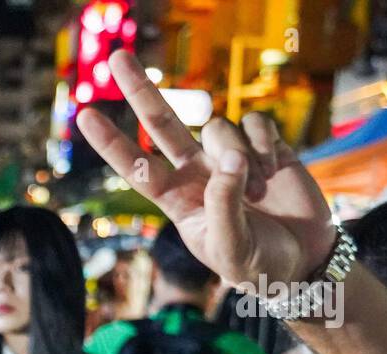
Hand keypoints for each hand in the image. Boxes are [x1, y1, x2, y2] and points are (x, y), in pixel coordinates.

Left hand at [76, 50, 336, 286]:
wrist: (302, 260)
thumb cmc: (258, 264)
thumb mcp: (232, 249)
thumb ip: (224, 207)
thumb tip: (229, 162)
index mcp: (177, 200)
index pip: (137, 167)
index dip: (112, 143)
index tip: (84, 116)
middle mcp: (196, 172)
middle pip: (162, 123)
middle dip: (141, 91)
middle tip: (117, 57)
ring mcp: (228, 156)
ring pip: (219, 127)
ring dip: (240, 156)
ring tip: (258, 193)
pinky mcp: (264, 145)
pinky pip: (256, 123)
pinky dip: (265, 146)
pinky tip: (274, 173)